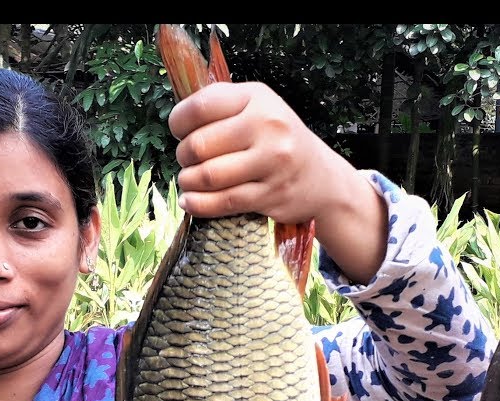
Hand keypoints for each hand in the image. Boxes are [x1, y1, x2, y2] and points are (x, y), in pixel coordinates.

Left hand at [167, 81, 358, 223]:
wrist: (321, 178)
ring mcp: (272, 161)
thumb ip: (221, 107)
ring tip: (189, 180)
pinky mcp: (271, 193)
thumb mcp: (257, 108)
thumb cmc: (277, 140)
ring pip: (208, 176)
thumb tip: (178, 123)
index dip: (178, 122)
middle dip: (183, 156)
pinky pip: (223, 201)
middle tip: (187, 160)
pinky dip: (198, 204)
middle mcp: (267, 126)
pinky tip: (191, 201)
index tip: (179, 131)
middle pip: (200, 144)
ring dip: (188, 181)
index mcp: (257, 98)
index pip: (200, 107)